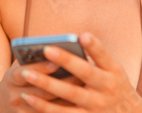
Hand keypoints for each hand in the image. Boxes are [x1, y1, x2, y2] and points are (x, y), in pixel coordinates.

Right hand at [0, 60, 84, 111]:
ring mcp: (23, 110)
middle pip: (42, 90)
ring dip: (69, 95)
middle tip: (81, 74)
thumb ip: (31, 59)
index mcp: (10, 78)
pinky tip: (80, 100)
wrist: (0, 108)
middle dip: (62, 82)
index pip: (24, 72)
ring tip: (85, 86)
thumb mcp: (16, 69)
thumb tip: (54, 48)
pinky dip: (66, 107)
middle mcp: (15, 95)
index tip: (56, 62)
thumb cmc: (16, 81)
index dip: (41, 68)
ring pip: (50, 104)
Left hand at [19, 32, 141, 111]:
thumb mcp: (114, 72)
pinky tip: (29, 98)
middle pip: (85, 73)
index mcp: (113, 72)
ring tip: (27, 74)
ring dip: (47, 84)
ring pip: (70, 95)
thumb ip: (96, 58)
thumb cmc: (114, 87)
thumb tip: (71, 41)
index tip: (82, 35)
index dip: (94, 46)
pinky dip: (45, 107)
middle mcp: (107, 88)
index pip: (104, 55)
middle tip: (45, 49)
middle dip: (66, 60)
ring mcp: (96, 106)